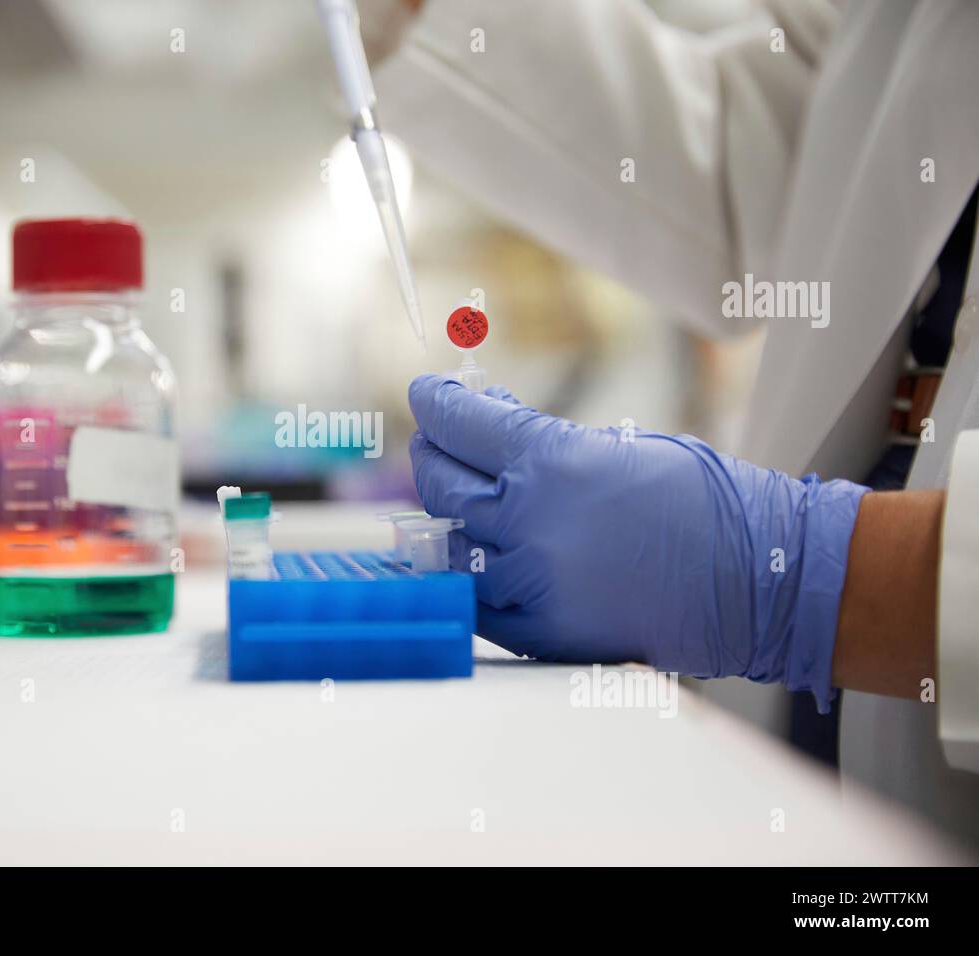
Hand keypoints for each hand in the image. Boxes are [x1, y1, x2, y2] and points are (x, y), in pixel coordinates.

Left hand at [407, 374, 867, 708]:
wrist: (761, 578)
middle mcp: (527, 521)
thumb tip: (496, 424)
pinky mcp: (543, 631)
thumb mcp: (620, 447)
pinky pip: (478, 604)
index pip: (462, 424)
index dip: (437, 405)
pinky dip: (470, 578)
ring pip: (452, 547)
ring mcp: (531, 582)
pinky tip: (471, 560)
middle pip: (442, 483)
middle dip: (432, 455)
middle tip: (433, 443)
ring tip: (456, 504)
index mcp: (549, 462)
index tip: (426, 396)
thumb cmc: (704, 501)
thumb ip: (548, 441)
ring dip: (449, 519)